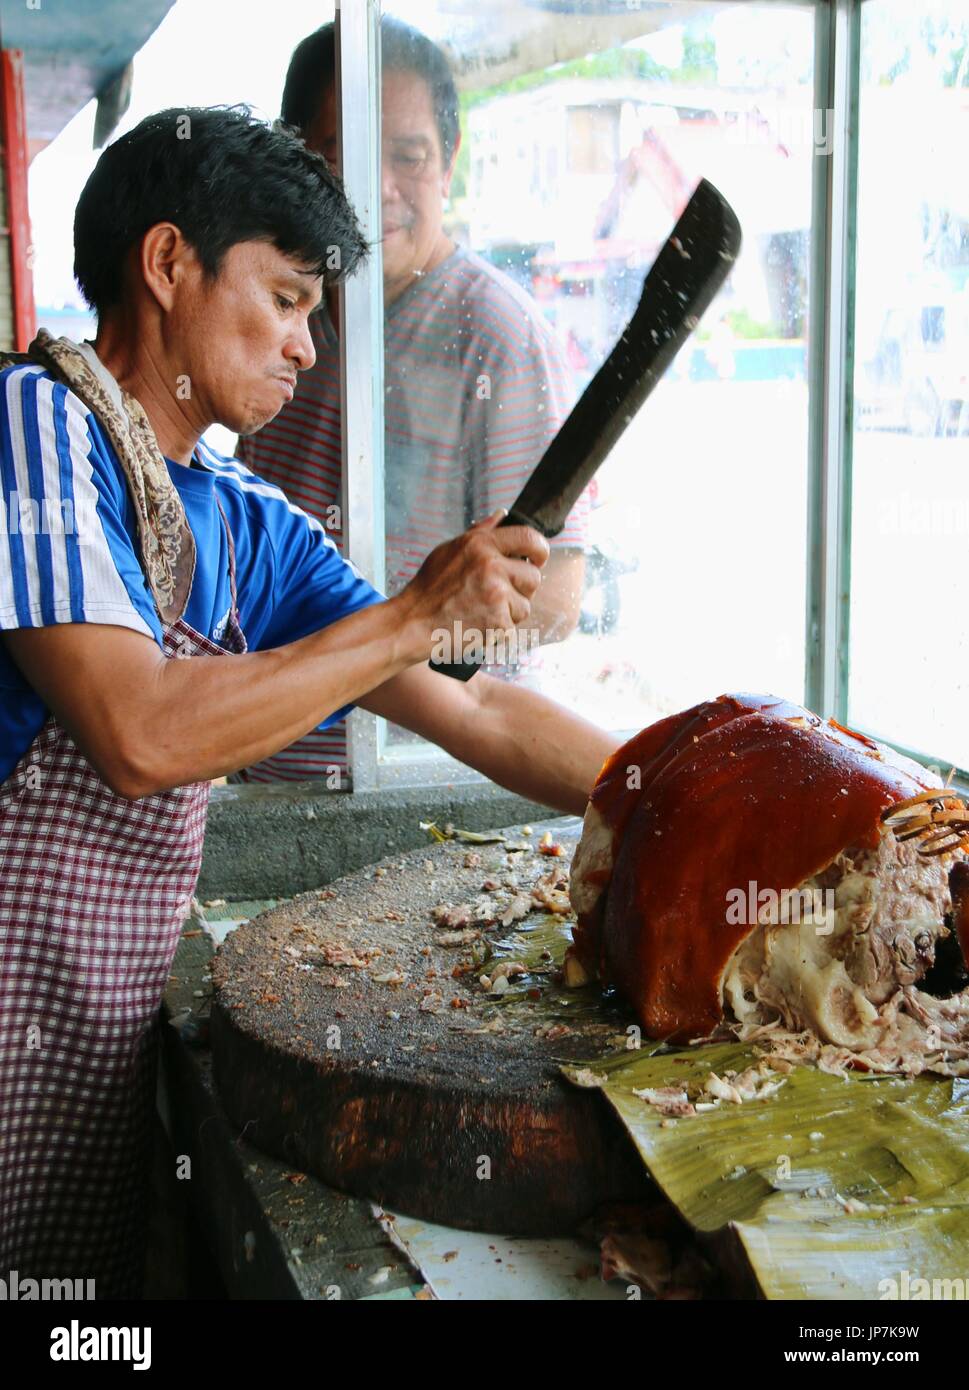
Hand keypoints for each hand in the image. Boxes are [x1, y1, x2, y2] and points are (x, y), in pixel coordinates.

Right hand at [396, 509, 549, 657]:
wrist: (413, 624)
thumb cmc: (429, 588)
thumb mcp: (449, 550)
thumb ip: (480, 533)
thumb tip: (503, 514)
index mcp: (481, 544)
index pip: (529, 538)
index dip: (540, 550)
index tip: (537, 559)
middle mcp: (491, 567)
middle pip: (534, 577)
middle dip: (522, 588)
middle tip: (500, 594)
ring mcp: (496, 596)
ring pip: (525, 605)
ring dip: (510, 611)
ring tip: (484, 610)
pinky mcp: (498, 622)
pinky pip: (513, 626)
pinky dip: (499, 629)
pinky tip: (479, 624)